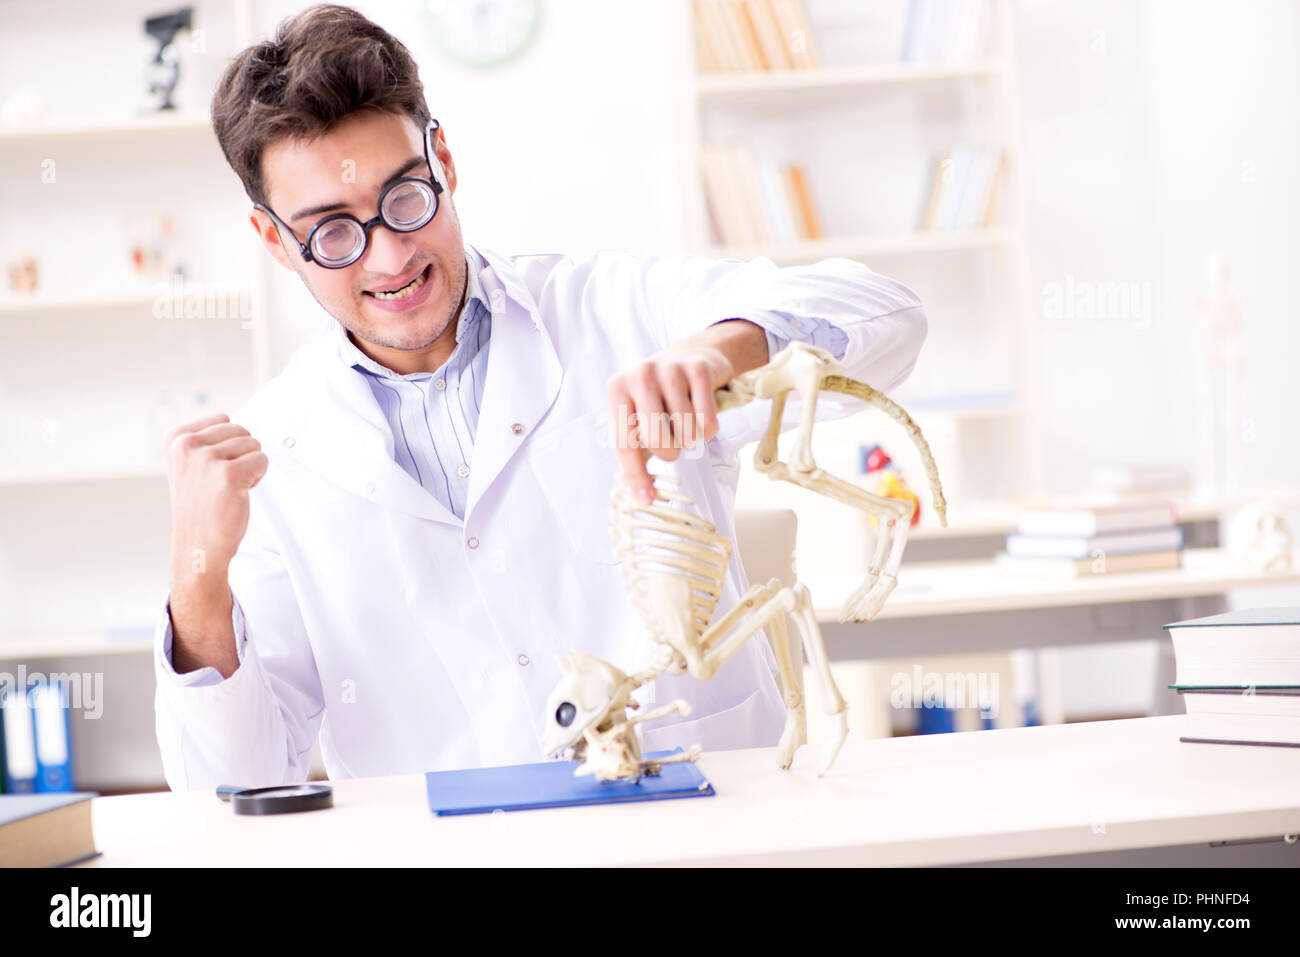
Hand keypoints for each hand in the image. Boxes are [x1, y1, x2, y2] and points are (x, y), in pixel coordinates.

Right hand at [165, 413, 268, 587]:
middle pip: (241, 430)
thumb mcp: (189, 464)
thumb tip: (237, 421)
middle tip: (222, 482)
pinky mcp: (229, 474)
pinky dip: (258, 477)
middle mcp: (187, 445)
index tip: (211, 469)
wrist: (198, 545)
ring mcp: (207, 459)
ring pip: (254, 445)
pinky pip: (262, 461)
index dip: (228, 445)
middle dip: (241, 455)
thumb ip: (206, 440)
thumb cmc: (200, 506)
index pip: (224, 418)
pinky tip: (239, 493)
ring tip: (228, 488)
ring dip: (249, 467)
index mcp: (176, 438)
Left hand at [606, 320, 766, 503]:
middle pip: (658, 441)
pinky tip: (702, 411)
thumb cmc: (661, 394)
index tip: (647, 499)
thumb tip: (634, 500)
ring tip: (686, 421)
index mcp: (618, 388)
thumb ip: (633, 450)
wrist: (694, 354)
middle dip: (670, 452)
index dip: (636, 475)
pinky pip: (708, 423)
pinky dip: (709, 429)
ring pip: (686, 434)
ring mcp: (670, 370)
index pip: (624, 441)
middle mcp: (640, 375)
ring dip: (691, 438)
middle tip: (673, 441)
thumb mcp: (639, 413)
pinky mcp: (699, 370)